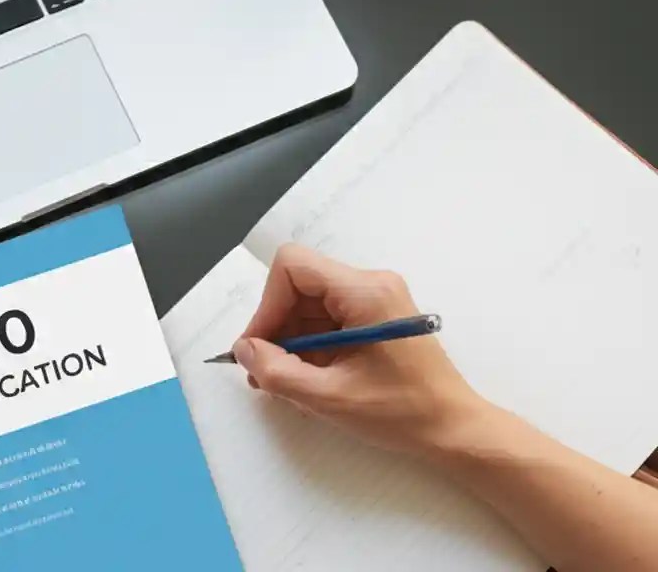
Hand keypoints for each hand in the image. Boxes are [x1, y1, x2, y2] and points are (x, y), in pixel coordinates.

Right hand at [232, 244, 489, 455]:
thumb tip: (243, 350)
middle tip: (263, 372)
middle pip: (299, 286)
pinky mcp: (376, 318)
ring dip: (290, 340)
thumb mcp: (329, 397)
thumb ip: (277, 371)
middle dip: (275, 327)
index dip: (266, 304)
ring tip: (283, 382)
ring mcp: (376, 300)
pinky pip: (328, 319)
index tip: (259, 347)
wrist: (454, 431)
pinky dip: (310, 346)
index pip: (292, 267)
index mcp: (365, 292)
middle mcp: (371, 284)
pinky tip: (308, 379)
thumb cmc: (400, 413)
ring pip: (310, 304)